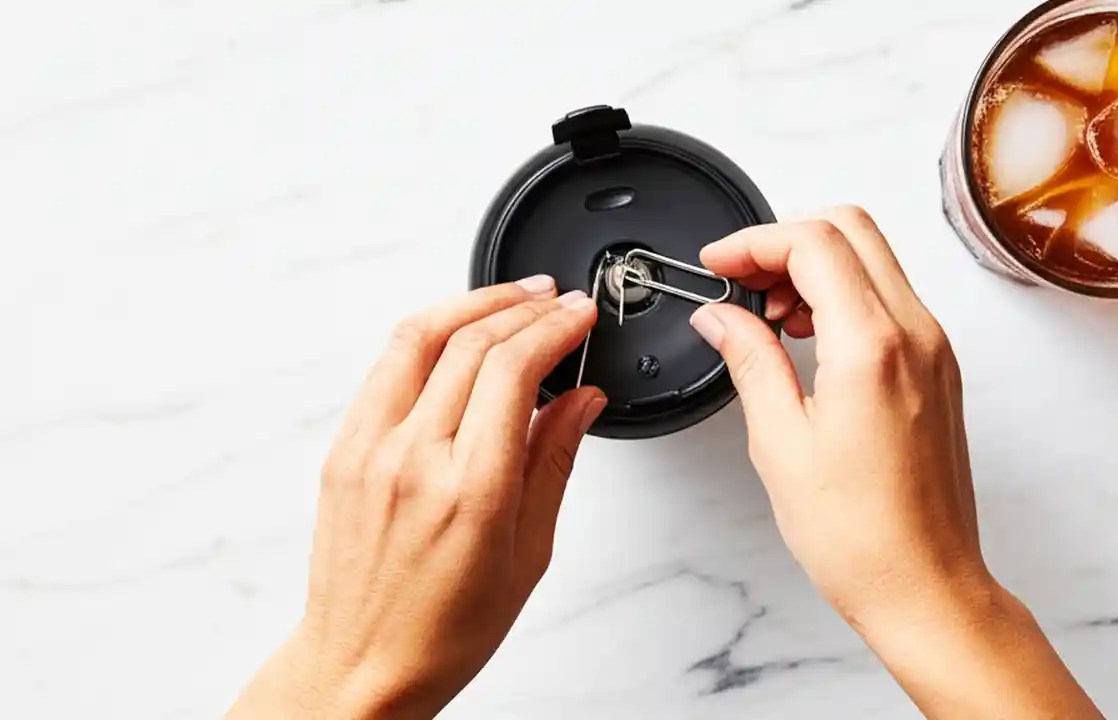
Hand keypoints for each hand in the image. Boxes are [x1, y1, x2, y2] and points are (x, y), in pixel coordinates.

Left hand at [229, 277, 604, 718]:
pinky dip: (427, 335)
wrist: (360, 663)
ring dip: (472, 304)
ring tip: (512, 297)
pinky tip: (456, 333)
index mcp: (470, 490)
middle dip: (523, 308)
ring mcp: (369, 450)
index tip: (580, 316)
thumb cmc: (445, 629)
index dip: (554, 328)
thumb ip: (553, 462)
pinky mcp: (342, 450)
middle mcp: (413, 460)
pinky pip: (385, 368)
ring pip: (418, 337)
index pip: (513, 370)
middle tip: (558, 301)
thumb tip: (582, 400)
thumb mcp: (528, 553)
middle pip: (470, 343)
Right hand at [690, 206, 1101, 718]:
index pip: (815, 242)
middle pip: (852, 229)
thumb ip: (749, 360)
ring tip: (769, 316)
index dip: (754, 240)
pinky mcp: (937, 370)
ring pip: (874, 259)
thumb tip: (720, 316)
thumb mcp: (780, 442)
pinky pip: (890, 299)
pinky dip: (844, 295)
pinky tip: (808, 338)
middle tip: (739, 278)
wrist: (926, 586)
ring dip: (815, 265)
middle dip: (785, 239)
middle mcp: (916, 335)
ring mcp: (934, 350)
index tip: (718, 264)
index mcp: (873, 346)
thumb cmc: (861, 536)